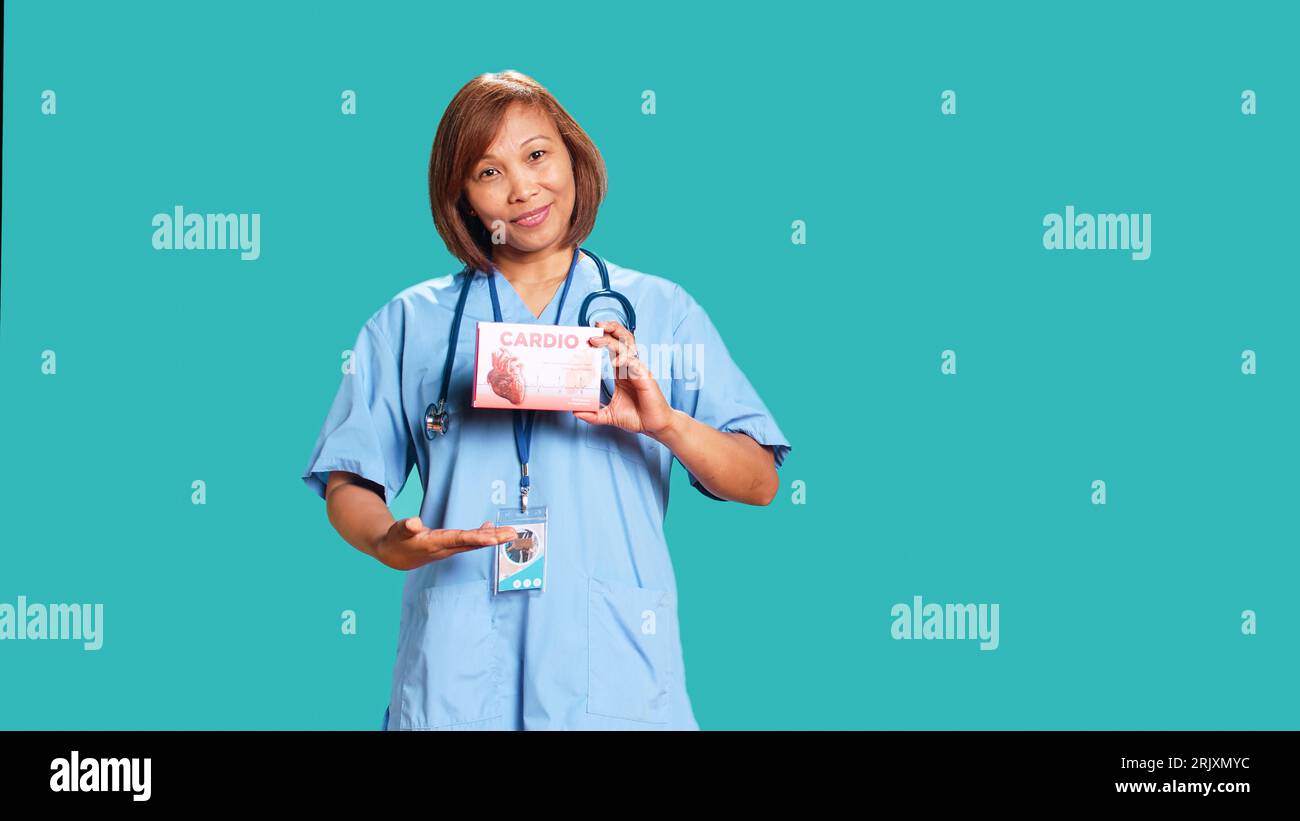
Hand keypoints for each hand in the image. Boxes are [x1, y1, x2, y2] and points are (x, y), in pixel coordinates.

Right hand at [374, 517, 518, 571]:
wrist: (396, 556)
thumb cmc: (397, 540)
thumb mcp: (398, 531)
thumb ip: (406, 526)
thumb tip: (413, 522)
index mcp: (435, 543)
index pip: (460, 540)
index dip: (477, 539)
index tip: (494, 539)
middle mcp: (446, 548)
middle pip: (473, 543)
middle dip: (494, 538)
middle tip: (512, 534)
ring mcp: (450, 548)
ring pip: (474, 543)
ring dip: (493, 537)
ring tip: (510, 533)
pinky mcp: (451, 546)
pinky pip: (470, 541)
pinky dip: (482, 534)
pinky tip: (491, 528)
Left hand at [574, 320, 676, 437]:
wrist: (654, 426)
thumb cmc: (636, 417)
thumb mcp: (609, 415)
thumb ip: (593, 414)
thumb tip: (575, 412)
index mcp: (621, 371)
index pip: (613, 347)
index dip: (602, 338)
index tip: (587, 335)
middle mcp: (630, 367)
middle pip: (622, 339)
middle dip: (610, 328)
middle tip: (595, 325)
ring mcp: (638, 370)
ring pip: (628, 345)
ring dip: (615, 335)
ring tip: (601, 332)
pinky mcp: (645, 377)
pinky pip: (634, 362)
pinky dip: (624, 359)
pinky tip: (615, 362)